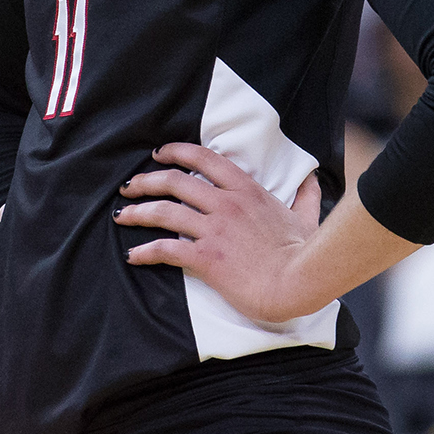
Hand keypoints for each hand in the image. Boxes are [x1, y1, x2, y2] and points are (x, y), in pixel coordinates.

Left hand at [117, 143, 326, 324]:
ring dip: (138, 212)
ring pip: (164, 211)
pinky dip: (145, 251)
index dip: (176, 152)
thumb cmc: (303, 252)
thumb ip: (306, 196)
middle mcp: (226, 204)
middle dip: (146, 180)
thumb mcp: (306, 217)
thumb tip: (312, 179)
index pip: (204, 158)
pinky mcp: (206, 257)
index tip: (159, 154)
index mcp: (246, 190)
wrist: (298, 281)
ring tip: (122, 215)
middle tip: (129, 185)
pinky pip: (166, 249)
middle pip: (174, 181)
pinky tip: (133, 255)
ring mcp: (214, 229)